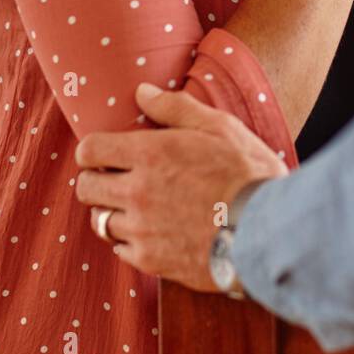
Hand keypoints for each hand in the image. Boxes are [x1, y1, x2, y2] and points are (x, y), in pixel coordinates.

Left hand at [74, 84, 287, 290]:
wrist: (267, 231)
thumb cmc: (248, 173)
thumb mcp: (220, 127)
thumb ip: (176, 107)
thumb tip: (141, 93)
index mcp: (150, 154)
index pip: (89, 150)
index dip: (93, 150)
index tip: (107, 153)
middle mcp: (137, 192)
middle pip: (86, 187)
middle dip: (96, 179)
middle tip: (118, 178)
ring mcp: (141, 230)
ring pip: (99, 221)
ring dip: (112, 211)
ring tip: (137, 207)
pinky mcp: (151, 260)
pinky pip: (120, 250)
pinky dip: (130, 240)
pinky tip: (153, 232)